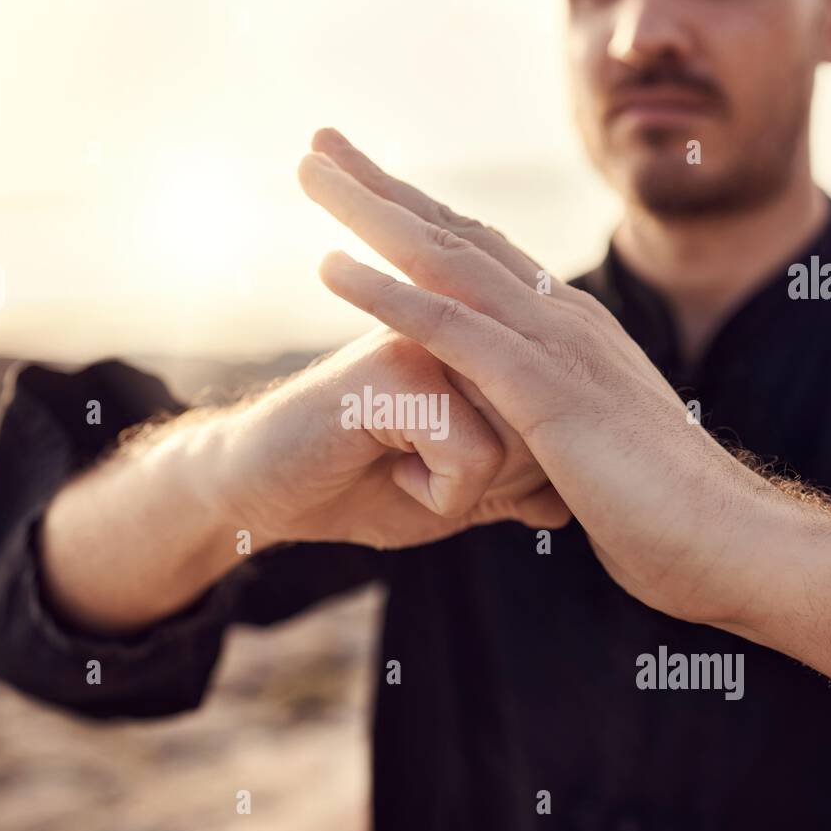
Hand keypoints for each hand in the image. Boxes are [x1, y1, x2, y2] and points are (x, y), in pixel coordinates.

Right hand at [213, 325, 570, 550]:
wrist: (263, 488)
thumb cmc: (358, 484)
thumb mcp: (454, 494)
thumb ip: (512, 490)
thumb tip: (564, 508)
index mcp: (488, 338)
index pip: (567, 412)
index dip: (527, 470)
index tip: (456, 466)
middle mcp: (469, 323)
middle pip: (553, 426)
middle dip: (503, 480)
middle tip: (426, 470)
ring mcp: (435, 335)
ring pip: (521, 440)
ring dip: (468, 487)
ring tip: (405, 466)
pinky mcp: (401, 366)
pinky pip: (473, 457)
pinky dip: (438, 494)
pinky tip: (387, 471)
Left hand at [300, 128, 777, 626]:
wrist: (733, 544)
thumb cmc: (667, 515)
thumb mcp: (599, 453)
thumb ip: (562, 427)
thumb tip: (537, 440)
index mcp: (573, 332)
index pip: (482, 256)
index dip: (419, 217)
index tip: (364, 187)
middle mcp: (563, 319)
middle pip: (456, 234)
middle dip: (382, 187)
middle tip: (320, 145)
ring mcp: (556, 348)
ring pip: (445, 260)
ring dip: (370, 211)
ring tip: (309, 170)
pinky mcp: (546, 390)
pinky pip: (452, 329)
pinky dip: (387, 293)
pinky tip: (330, 267)